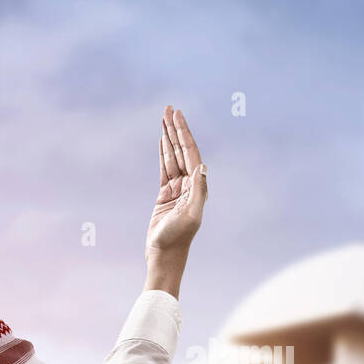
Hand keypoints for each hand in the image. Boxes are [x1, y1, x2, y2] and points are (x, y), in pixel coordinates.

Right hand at [145, 106, 206, 296]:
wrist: (164, 256)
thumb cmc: (178, 239)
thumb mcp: (190, 215)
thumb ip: (198, 191)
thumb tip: (202, 166)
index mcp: (198, 187)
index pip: (191, 154)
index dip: (184, 133)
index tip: (177, 115)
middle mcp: (190, 185)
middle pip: (182, 150)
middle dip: (176, 129)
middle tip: (169, 108)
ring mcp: (178, 189)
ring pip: (172, 157)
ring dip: (168, 137)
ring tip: (164, 118)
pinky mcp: (166, 195)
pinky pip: (164, 168)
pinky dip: (163, 153)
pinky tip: (161, 140)